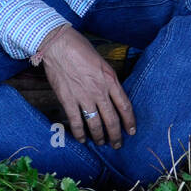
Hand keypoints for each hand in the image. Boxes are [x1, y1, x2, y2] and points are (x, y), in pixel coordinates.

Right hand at [40, 27, 135, 148]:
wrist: (59, 45)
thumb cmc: (80, 48)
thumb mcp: (102, 63)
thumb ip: (108, 80)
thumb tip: (111, 94)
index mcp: (110, 80)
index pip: (125, 106)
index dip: (129, 121)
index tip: (131, 131)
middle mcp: (99, 91)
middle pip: (112, 119)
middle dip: (115, 135)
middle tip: (117, 144)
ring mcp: (83, 97)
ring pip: (95, 124)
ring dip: (99, 137)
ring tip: (101, 143)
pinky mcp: (68, 100)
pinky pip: (76, 122)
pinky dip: (79, 133)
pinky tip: (82, 140)